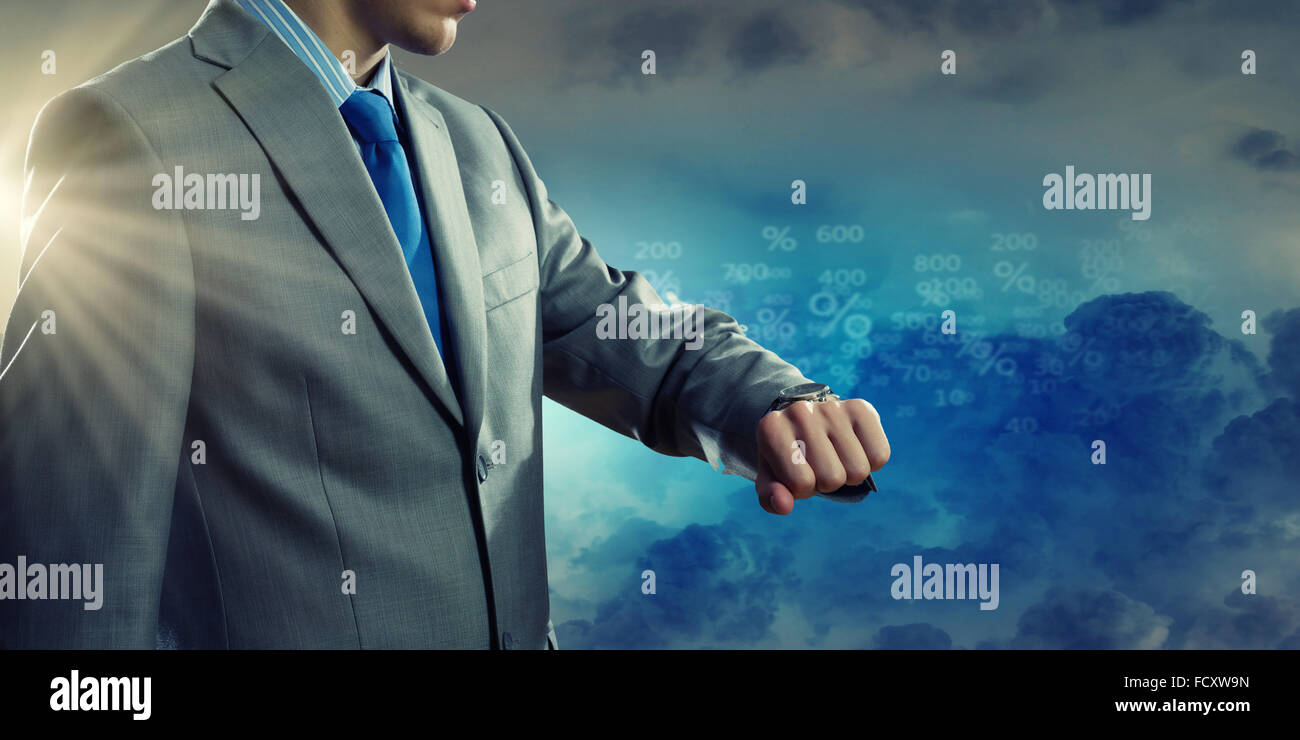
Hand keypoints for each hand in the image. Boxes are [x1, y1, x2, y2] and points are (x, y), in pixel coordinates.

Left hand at [755, 398, 889, 514]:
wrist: (804, 421)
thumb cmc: (788, 457)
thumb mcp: (772, 478)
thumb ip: (771, 496)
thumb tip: (783, 505)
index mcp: (771, 429)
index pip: (802, 483)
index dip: (803, 489)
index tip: (797, 473)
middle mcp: (800, 412)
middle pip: (833, 478)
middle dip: (827, 482)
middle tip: (818, 465)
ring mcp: (831, 407)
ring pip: (858, 470)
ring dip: (849, 474)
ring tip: (835, 457)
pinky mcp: (860, 408)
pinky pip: (880, 455)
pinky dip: (871, 463)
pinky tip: (854, 449)